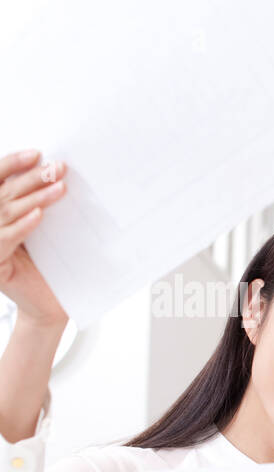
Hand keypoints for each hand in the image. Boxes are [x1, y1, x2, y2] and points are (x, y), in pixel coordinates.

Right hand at [0, 150, 67, 324]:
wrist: (47, 307)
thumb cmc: (47, 268)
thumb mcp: (43, 233)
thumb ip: (36, 207)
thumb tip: (55, 176)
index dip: (13, 165)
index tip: (37, 153)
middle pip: (4, 193)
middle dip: (32, 178)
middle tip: (56, 168)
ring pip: (7, 212)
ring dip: (35, 197)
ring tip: (59, 187)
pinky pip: (7, 238)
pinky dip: (23, 225)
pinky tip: (38, 215)